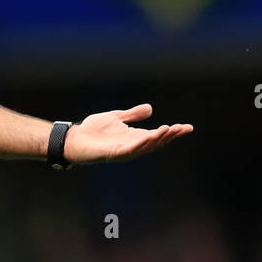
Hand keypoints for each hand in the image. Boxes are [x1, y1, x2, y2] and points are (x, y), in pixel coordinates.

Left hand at [64, 103, 192, 164]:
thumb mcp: (115, 118)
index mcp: (134, 137)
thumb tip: (150, 108)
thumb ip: (132, 115)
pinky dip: (140, 144)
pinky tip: (148, 137)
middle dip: (170, 135)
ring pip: (145, 146)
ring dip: (157, 138)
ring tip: (169, 129)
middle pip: (156, 142)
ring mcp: (123, 151)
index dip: (173, 132)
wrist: (73, 138)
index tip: (188, 127)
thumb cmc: (92, 130)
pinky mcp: (112, 153)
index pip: (157, 134)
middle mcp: (132, 145)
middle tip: (183, 128)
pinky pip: (129, 150)